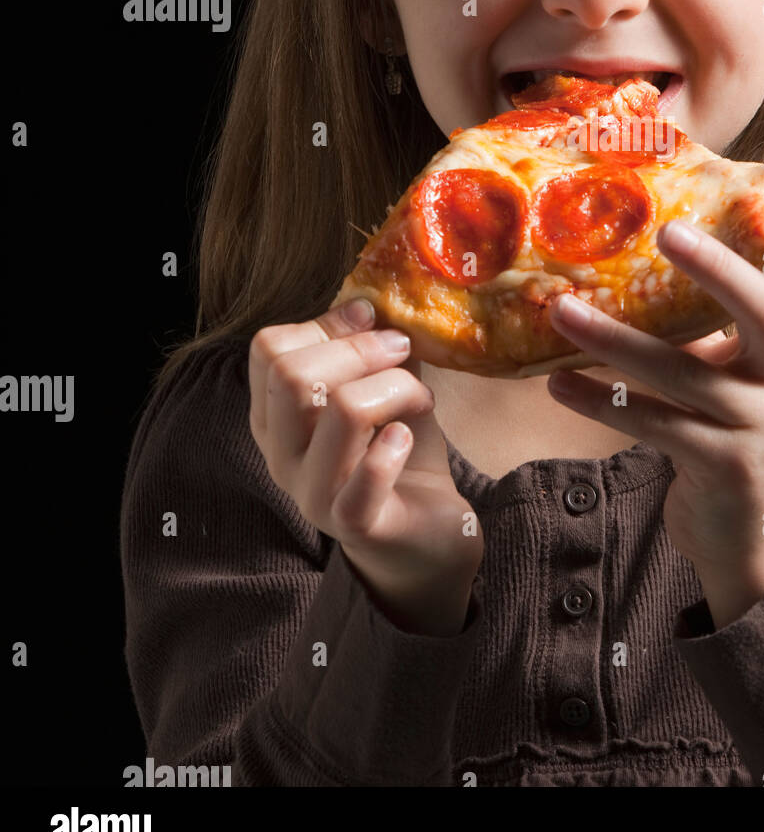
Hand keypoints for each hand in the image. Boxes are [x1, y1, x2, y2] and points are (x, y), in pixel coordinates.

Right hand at [248, 299, 482, 632]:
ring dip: (395, 388)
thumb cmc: (398, 452)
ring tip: (420, 396)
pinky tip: (407, 437)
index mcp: (275, 416)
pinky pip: (366, 477)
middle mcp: (280, 455)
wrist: (428, 533)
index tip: (371, 318)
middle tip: (404, 351)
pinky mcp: (354, 525)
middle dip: (360, 350)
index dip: (323, 323)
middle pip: (293, 375)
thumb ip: (375, 347)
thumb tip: (379, 298)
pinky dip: (395, 444)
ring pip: (341, 411)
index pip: (268, 350)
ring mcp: (311, 494)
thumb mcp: (384, 388)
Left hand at [546, 196, 763, 626]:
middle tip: (666, 231)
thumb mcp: (740, 377)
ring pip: (684, 370)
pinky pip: (653, 422)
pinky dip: (600, 401)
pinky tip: (559, 385)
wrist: (753, 543)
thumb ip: (711, 327)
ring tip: (562, 311)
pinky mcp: (725, 466)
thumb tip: (632, 260)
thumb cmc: (734, 436)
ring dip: (615, 338)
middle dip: (716, 267)